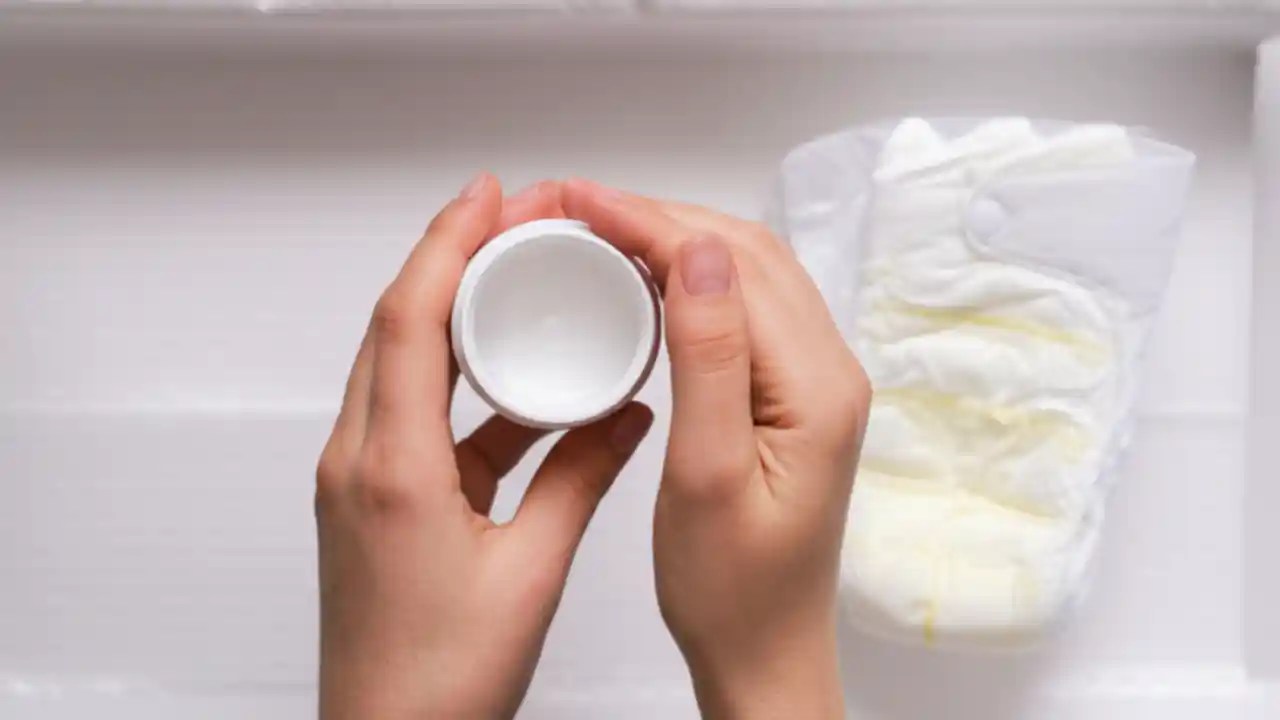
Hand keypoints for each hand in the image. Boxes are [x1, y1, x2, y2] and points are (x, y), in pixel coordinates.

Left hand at [315, 175, 653, 719]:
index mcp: (393, 469)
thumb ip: (581, 482)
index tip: (490, 196)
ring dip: (450, 315)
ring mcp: (359, 479)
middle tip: (513, 218)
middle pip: (396, 326)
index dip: (447, 244)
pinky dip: (460, 383)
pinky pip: (414, 415)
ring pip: (400, 365)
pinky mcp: (373, 500)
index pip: (411, 322)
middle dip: (450, 259)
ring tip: (513, 277)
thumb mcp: (532, 571)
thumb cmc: (441, 680)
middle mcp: (359, 460)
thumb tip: (625, 416)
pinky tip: (513, 381)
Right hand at [562, 180, 870, 719]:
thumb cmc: (731, 589)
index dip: (650, 220)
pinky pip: (744, 308)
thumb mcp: (705, 475)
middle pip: (746, 253)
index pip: (730, 266)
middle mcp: (829, 371)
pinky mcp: (791, 395)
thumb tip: (698, 253)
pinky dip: (691, 277)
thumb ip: (709, 358)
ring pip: (747, 272)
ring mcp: (815, 381)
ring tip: (600, 227)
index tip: (578, 200)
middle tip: (574, 205)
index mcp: (816, 387)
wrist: (764, 651)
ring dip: (675, 237)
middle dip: (659, 214)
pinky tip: (645, 279)